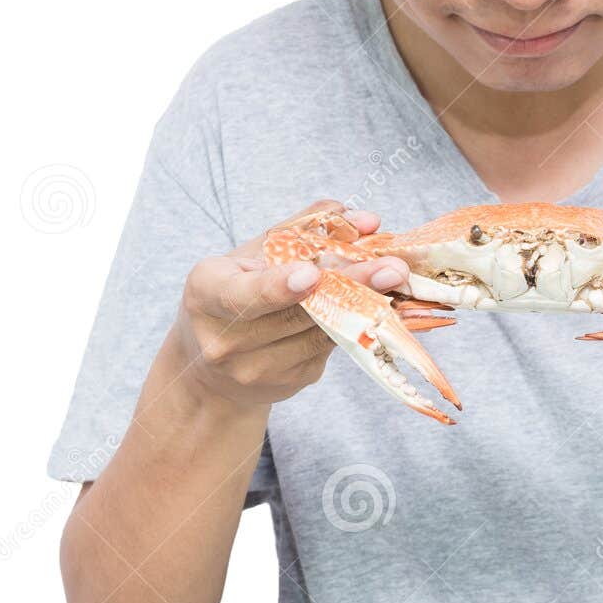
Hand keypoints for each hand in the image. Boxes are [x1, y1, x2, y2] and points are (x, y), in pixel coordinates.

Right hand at [173, 200, 409, 408]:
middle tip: (391, 268)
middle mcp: (227, 341)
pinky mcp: (291, 382)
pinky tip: (377, 302)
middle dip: (349, 286)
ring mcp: (259, 369)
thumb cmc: (236, 293)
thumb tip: (363, 220)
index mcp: (207, 296)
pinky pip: (331, 346)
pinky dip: (356, 322)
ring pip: (322, 331)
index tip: (311, 274)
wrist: (213, 369)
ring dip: (364, 303)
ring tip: (396, 279)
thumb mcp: (253, 255)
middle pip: (297, 312)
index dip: (277, 286)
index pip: (241, 294)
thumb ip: (304, 229)